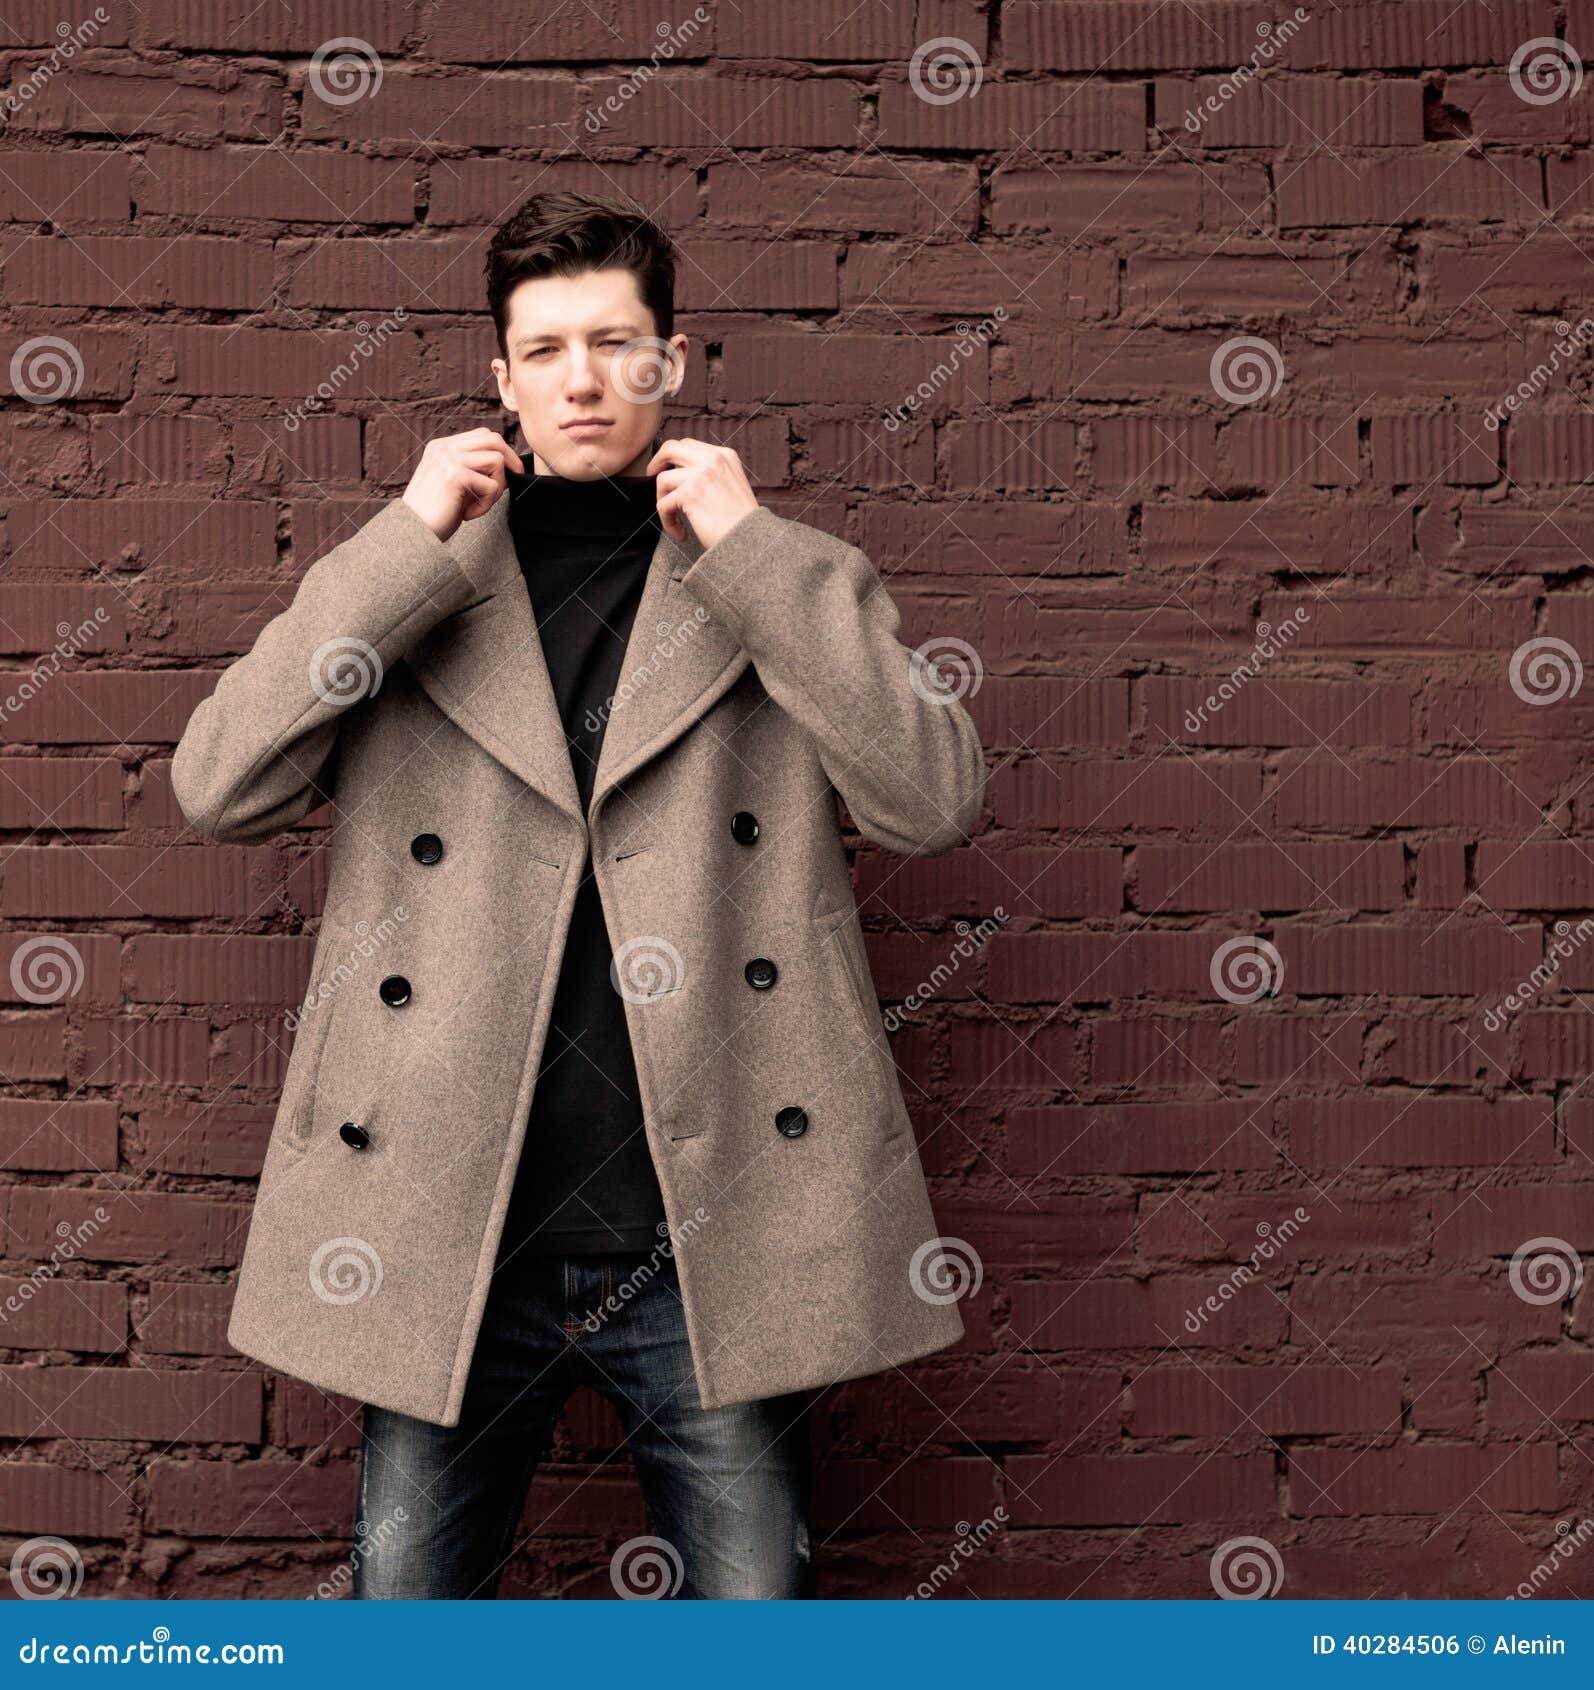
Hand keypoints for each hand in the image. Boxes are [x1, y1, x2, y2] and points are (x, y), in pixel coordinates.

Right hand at [401, 428, 522, 541]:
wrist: (411, 532)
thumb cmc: (434, 514)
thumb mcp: (453, 483)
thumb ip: (474, 470)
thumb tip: (510, 467)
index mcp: (442, 447)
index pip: (483, 435)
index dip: (502, 453)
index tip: (508, 473)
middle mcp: (444, 448)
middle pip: (494, 439)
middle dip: (511, 462)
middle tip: (512, 483)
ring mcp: (448, 459)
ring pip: (497, 460)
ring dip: (497, 487)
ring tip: (480, 504)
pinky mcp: (455, 476)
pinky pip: (492, 486)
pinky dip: (486, 505)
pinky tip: (467, 515)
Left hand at [645, 437, 758, 548]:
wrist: (750, 541)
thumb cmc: (741, 521)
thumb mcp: (732, 484)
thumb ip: (712, 473)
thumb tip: (681, 473)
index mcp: (724, 455)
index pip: (688, 445)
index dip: (673, 457)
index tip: (668, 470)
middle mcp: (713, 459)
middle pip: (670, 448)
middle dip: (657, 462)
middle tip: (651, 476)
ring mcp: (701, 474)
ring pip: (663, 479)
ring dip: (663, 502)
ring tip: (675, 520)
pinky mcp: (690, 493)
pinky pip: (664, 505)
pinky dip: (668, 522)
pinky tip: (681, 534)